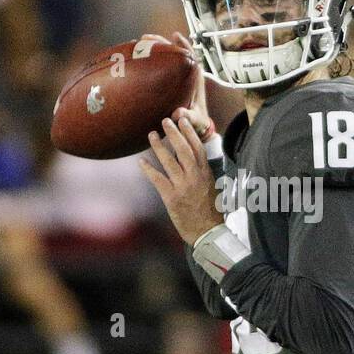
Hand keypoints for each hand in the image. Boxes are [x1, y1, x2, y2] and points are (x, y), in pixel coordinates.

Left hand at [139, 116, 222, 244]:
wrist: (208, 233)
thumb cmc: (211, 213)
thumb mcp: (212, 189)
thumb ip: (204, 175)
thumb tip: (196, 163)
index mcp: (206, 174)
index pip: (197, 147)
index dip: (189, 133)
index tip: (183, 121)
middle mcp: (195, 177)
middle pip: (183, 149)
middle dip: (173, 133)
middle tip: (165, 120)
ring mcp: (183, 187)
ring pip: (169, 161)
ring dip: (159, 146)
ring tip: (151, 134)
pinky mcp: (171, 198)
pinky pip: (158, 180)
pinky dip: (149, 170)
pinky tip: (141, 161)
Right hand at [141, 32, 212, 138]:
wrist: (196, 124)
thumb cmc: (197, 120)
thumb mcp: (194, 119)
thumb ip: (188, 117)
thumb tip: (177, 114)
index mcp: (195, 78)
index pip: (190, 56)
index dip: (183, 45)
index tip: (175, 36)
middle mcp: (186, 73)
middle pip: (175, 52)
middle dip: (161, 43)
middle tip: (145, 38)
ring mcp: (178, 76)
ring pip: (167, 57)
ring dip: (155, 48)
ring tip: (139, 42)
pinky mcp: (170, 81)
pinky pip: (161, 66)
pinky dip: (151, 59)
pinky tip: (138, 56)